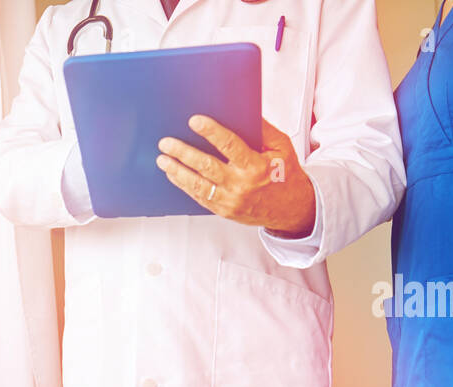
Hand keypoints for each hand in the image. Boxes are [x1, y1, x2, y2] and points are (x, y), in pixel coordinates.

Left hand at [156, 116, 315, 236]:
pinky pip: (199, 197)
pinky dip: (183, 185)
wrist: (290, 209)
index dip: (211, 132)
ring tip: (162, 159)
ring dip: (177, 171)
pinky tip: (173, 174)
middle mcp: (241, 185)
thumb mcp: (281, 148)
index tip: (194, 121)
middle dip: (184, 153)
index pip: (231, 146)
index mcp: (257, 166)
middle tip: (166, 142)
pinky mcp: (223, 210)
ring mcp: (230, 200)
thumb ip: (263, 129)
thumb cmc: (285, 174)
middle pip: (207, 166)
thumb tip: (243, 110)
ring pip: (198, 185)